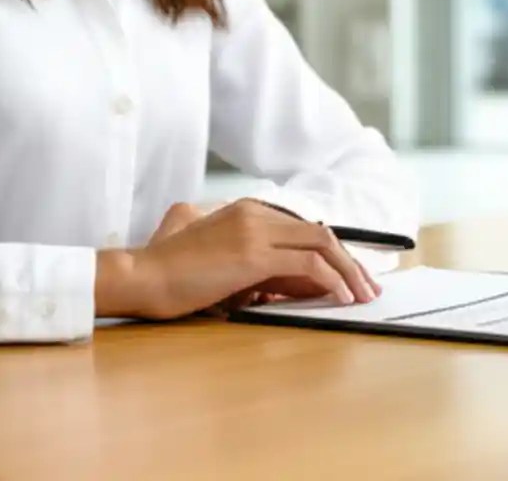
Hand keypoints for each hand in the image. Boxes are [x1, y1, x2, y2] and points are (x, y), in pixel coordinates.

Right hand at [95, 200, 379, 319]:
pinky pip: (309, 266)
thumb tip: (288, 285)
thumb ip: (252, 264)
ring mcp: (256, 231)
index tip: (350, 274)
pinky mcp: (254, 254)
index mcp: (247, 210)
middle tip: (368, 287)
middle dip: (350, 262)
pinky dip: (332, 281)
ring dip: (349, 272)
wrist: (139, 277)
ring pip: (322, 246)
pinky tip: (342, 297)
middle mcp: (256, 213)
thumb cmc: (170, 275)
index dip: (332, 252)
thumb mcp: (218, 261)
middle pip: (321, 234)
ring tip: (363, 296)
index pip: (304, 229)